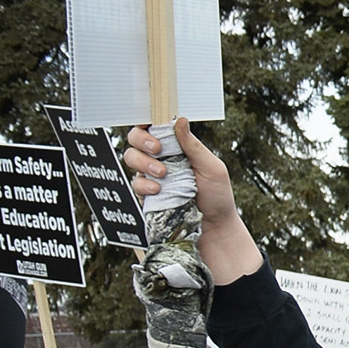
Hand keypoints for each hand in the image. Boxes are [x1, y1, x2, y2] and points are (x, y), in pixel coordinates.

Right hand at [122, 119, 238, 222]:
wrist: (214, 227)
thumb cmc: (217, 196)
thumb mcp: (211, 167)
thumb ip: (193, 145)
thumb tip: (180, 120)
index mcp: (177, 147)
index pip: (154, 126)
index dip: (147, 121)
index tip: (151, 124)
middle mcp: (161, 158)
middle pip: (135, 138)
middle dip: (142, 140)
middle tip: (157, 150)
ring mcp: (152, 175)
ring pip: (131, 157)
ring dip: (143, 162)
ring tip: (162, 173)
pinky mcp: (147, 193)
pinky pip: (135, 183)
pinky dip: (144, 185)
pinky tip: (158, 190)